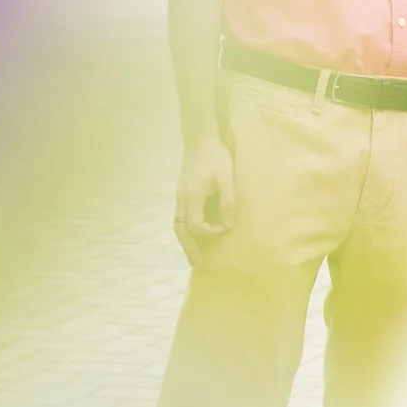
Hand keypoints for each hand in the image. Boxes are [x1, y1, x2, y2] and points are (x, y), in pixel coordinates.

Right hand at [174, 134, 235, 266]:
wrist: (200, 140)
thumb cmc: (215, 157)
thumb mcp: (226, 178)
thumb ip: (227, 201)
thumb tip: (228, 225)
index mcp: (192, 196)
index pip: (196, 225)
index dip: (210, 232)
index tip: (225, 228)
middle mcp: (182, 200)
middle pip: (181, 230)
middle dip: (189, 248)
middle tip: (198, 265)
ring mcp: (180, 197)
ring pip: (178, 226)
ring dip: (186, 242)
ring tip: (194, 258)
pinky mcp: (183, 195)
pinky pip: (181, 219)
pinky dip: (186, 231)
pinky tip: (194, 237)